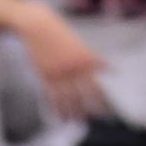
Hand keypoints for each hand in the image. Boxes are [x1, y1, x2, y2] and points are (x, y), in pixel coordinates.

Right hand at [19, 6, 106, 121]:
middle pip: (84, 92)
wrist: (37, 25)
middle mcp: (72, 67)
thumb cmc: (58, 31)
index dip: (102, 94)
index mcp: (83, 57)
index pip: (96, 80)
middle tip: (96, 117)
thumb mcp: (78, 41)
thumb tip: (106, 67)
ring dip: (73, 111)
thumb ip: (91, 56)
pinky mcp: (44, 75)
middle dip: (90, 106)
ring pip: (67, 98)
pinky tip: (60, 115)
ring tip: (77, 121)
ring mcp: (58, 72)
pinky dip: (56, 107)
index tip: (109, 104)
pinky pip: (51, 96)